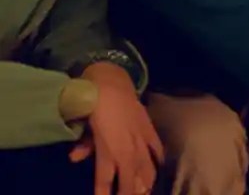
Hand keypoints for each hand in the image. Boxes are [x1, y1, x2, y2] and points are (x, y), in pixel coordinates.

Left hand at [77, 63, 162, 194]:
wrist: (111, 80)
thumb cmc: (92, 103)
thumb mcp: (83, 126)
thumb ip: (83, 144)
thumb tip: (75, 158)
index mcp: (108, 149)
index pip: (105, 178)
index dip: (104, 192)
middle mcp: (127, 147)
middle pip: (130, 177)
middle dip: (130, 192)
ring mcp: (140, 138)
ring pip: (146, 166)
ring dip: (146, 181)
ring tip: (146, 192)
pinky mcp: (148, 128)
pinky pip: (156, 147)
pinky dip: (158, 159)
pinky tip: (158, 167)